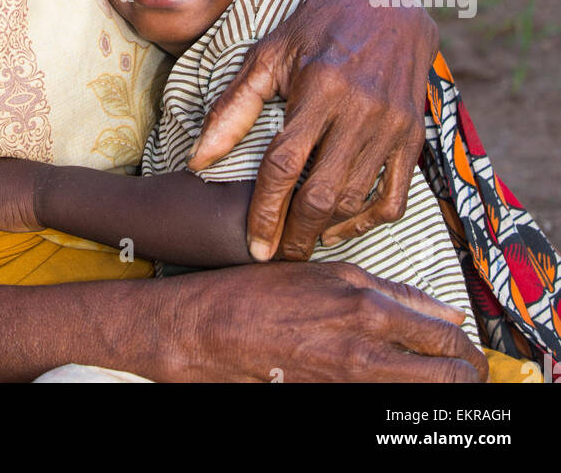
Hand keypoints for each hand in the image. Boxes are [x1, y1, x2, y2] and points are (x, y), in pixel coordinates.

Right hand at [164, 260, 487, 383]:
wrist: (213, 332)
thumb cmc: (265, 294)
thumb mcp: (332, 274)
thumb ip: (394, 293)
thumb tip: (444, 312)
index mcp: (368, 307)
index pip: (446, 336)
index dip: (467, 349)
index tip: (468, 352)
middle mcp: (366, 349)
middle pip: (449, 377)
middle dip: (466, 376)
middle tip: (467, 373)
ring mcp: (351, 382)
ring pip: (424, 398)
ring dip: (439, 391)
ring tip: (436, 382)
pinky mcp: (335, 400)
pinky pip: (387, 407)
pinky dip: (402, 401)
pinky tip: (397, 388)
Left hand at [186, 0, 437, 259]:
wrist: (387, 3)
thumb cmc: (317, 27)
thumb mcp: (270, 54)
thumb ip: (233, 108)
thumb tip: (198, 160)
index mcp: (319, 87)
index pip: (285, 165)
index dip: (265, 212)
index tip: (255, 246)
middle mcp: (359, 109)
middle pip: (321, 193)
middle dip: (295, 235)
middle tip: (277, 256)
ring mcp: (391, 124)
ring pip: (355, 200)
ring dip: (326, 231)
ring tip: (302, 240)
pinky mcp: (413, 134)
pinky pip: (394, 197)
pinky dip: (367, 222)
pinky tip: (342, 226)